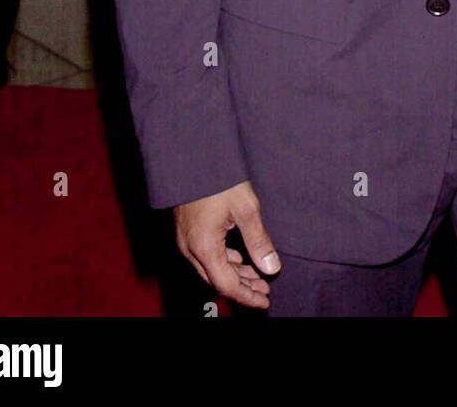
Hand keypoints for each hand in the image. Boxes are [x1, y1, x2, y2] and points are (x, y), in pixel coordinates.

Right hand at [174, 181, 280, 309]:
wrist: (191, 154)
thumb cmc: (218, 178)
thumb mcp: (245, 208)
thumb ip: (258, 241)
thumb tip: (271, 267)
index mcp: (204, 247)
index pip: (227, 285)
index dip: (247, 296)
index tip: (265, 301)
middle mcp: (190, 249)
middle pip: (217, 281)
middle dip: (242, 288)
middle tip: (265, 289)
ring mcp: (185, 240)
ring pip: (210, 270)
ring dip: (233, 275)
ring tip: (256, 274)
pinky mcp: (185, 231)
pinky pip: (203, 257)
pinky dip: (223, 262)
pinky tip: (237, 257)